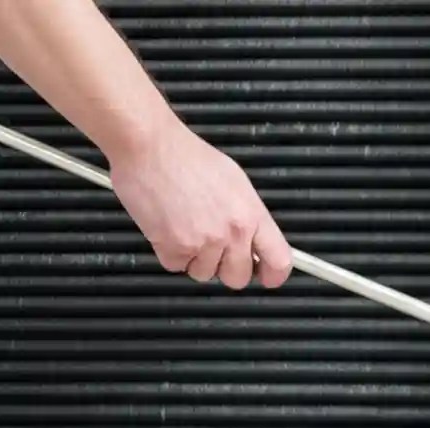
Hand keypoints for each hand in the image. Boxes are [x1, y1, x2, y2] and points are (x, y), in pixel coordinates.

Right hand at [108, 120, 291, 288]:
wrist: (150, 146)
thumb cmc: (188, 157)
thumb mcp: (235, 183)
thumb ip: (248, 216)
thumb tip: (255, 240)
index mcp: (252, 215)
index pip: (279, 261)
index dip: (274, 274)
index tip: (268, 276)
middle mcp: (232, 233)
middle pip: (238, 278)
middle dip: (226, 267)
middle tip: (213, 247)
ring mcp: (203, 243)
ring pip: (204, 274)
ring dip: (194, 258)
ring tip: (185, 225)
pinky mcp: (173, 248)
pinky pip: (176, 266)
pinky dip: (170, 252)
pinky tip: (168, 226)